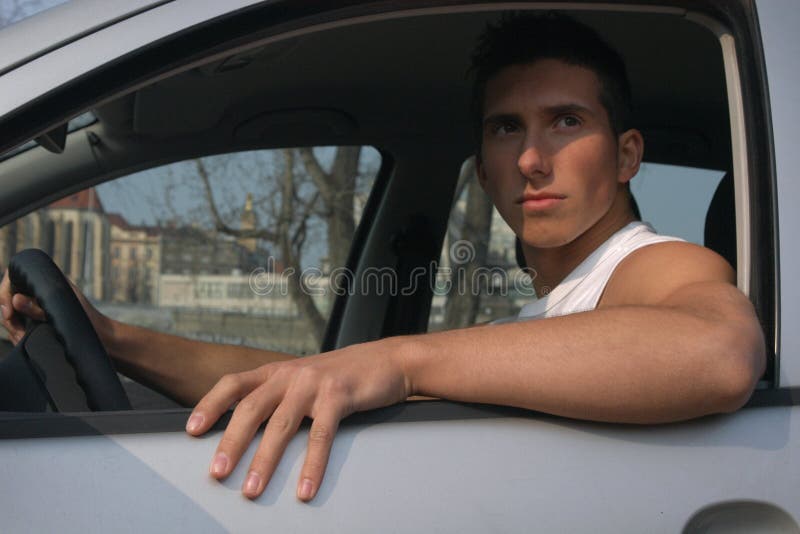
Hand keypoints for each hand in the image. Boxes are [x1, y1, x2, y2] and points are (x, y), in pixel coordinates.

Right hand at [0, 268, 107, 344]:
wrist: (105, 339)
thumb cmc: (90, 324)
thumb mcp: (63, 316)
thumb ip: (38, 308)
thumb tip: (15, 300)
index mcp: (50, 281)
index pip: (14, 277)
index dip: (4, 294)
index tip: (9, 314)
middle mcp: (42, 289)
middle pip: (9, 298)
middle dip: (10, 318)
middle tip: (19, 335)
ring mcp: (40, 304)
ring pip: (14, 313)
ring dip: (14, 328)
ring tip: (22, 340)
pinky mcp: (40, 318)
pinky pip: (21, 323)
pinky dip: (20, 333)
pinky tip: (24, 340)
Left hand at [185, 339, 410, 500]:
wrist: (388, 360)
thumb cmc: (342, 376)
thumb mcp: (303, 379)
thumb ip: (278, 397)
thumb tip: (247, 431)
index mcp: (277, 371)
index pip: (234, 383)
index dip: (210, 404)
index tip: (191, 429)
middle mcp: (290, 374)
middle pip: (252, 408)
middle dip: (231, 441)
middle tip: (217, 472)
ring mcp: (314, 384)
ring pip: (282, 425)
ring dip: (265, 461)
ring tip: (253, 490)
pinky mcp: (339, 396)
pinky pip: (321, 436)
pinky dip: (311, 466)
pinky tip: (304, 489)